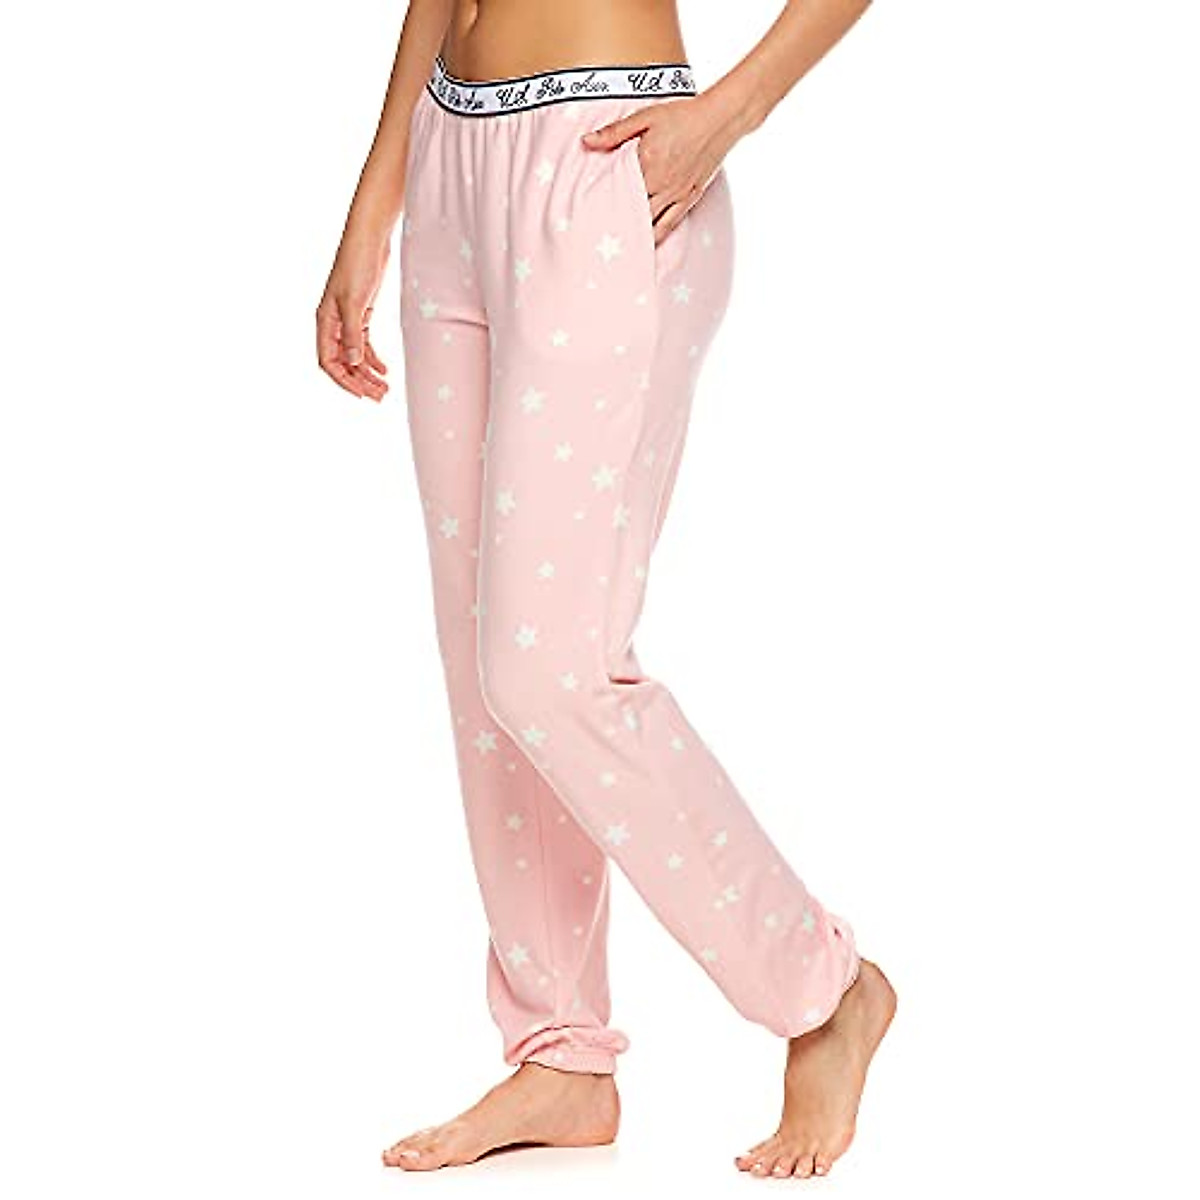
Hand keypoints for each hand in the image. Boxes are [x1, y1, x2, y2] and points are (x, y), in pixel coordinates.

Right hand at [316, 233, 391, 401]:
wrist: (369, 239)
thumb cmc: (357, 264)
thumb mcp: (355, 302)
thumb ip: (353, 334)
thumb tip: (352, 362)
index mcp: (324, 321)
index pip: (328, 361)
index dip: (343, 380)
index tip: (361, 394)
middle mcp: (332, 323)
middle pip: (343, 362)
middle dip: (359, 381)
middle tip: (379, 397)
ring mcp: (347, 319)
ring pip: (354, 355)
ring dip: (368, 373)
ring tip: (385, 388)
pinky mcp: (361, 313)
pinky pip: (364, 343)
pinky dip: (374, 358)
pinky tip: (385, 369)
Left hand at [580, 91, 740, 245]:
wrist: (720, 119)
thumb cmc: (682, 115)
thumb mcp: (645, 117)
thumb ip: (614, 132)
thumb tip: (586, 141)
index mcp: (646, 164)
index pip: (617, 191)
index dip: (602, 205)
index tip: (586, 217)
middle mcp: (661, 184)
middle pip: (633, 212)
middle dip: (616, 225)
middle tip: (597, 240)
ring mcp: (676, 195)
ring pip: (651, 224)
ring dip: (635, 236)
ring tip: (619, 250)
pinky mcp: (689, 199)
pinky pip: (670, 225)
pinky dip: (657, 236)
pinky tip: (647, 245)